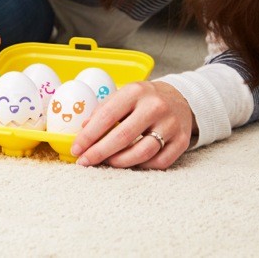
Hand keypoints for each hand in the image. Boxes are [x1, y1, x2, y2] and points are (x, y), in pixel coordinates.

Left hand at [70, 81, 193, 169]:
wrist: (179, 98)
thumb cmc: (144, 99)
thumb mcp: (123, 95)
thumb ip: (104, 110)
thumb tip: (83, 129)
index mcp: (135, 92)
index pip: (107, 116)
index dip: (89, 135)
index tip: (76, 149)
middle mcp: (155, 107)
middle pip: (123, 137)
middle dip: (99, 152)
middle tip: (85, 162)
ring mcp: (171, 124)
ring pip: (142, 153)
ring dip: (119, 162)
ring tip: (107, 162)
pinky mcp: (181, 140)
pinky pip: (159, 162)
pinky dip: (142, 166)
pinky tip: (131, 163)